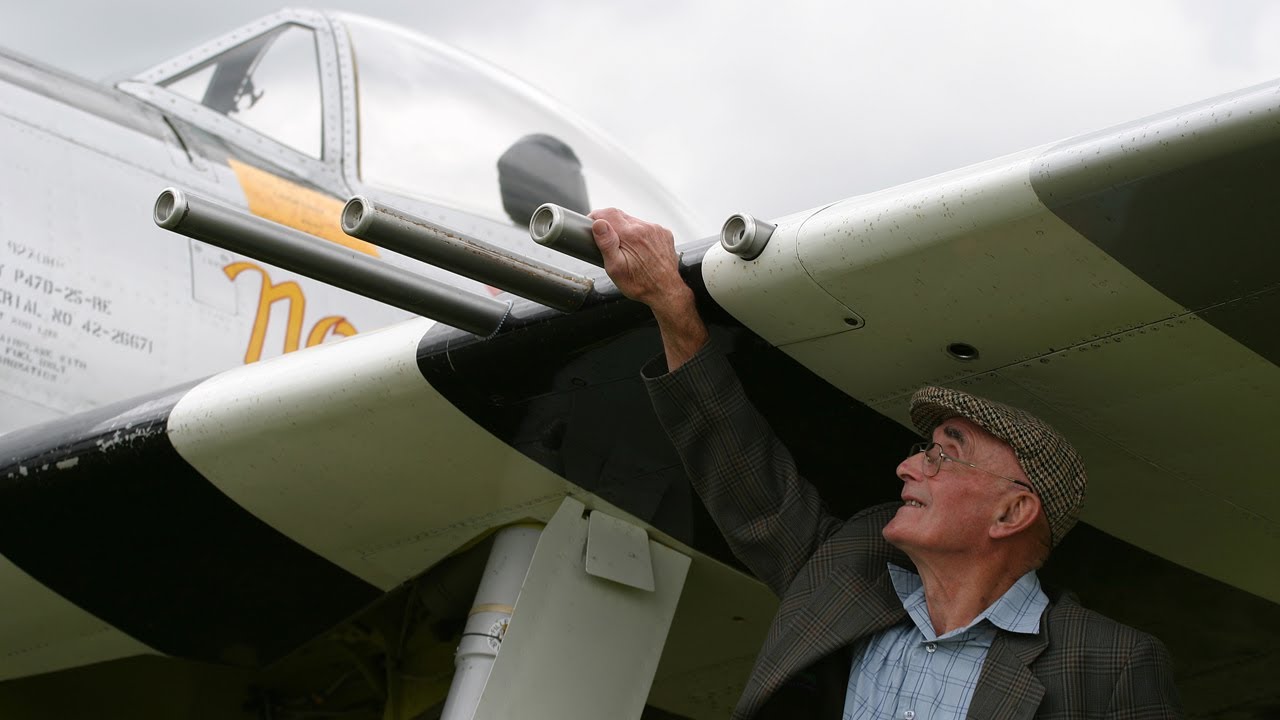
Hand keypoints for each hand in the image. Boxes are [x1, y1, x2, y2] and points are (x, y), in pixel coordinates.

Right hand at [589, 208, 706, 370]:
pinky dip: (639, 235)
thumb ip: (606, 244)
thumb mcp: (615, 268)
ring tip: (625, 250)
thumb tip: (599, 224)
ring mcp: (657, 230)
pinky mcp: (664, 234)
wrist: (666, 291)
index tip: (591, 224)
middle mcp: (646, 228)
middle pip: (621, 216)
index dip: (597, 216)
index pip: (609, 213)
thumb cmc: (639, 284)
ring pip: (634, 222)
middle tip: (606, 241)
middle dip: (611, 225)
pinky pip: (646, 228)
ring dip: (626, 230)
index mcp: (631, 235)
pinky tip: (638, 250)